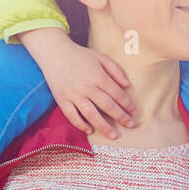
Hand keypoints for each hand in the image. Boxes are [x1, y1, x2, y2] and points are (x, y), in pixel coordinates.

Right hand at [20, 27, 137, 138]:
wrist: (54, 53)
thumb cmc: (80, 55)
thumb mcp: (101, 58)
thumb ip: (116, 70)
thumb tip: (128, 85)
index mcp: (98, 76)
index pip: (117, 94)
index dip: (127, 105)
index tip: (134, 113)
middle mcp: (87, 87)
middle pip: (107, 106)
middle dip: (121, 117)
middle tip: (130, 125)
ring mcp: (73, 95)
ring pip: (91, 115)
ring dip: (104, 127)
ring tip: (114, 136)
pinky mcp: (61, 100)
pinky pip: (72, 116)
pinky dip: (81, 125)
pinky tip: (90, 130)